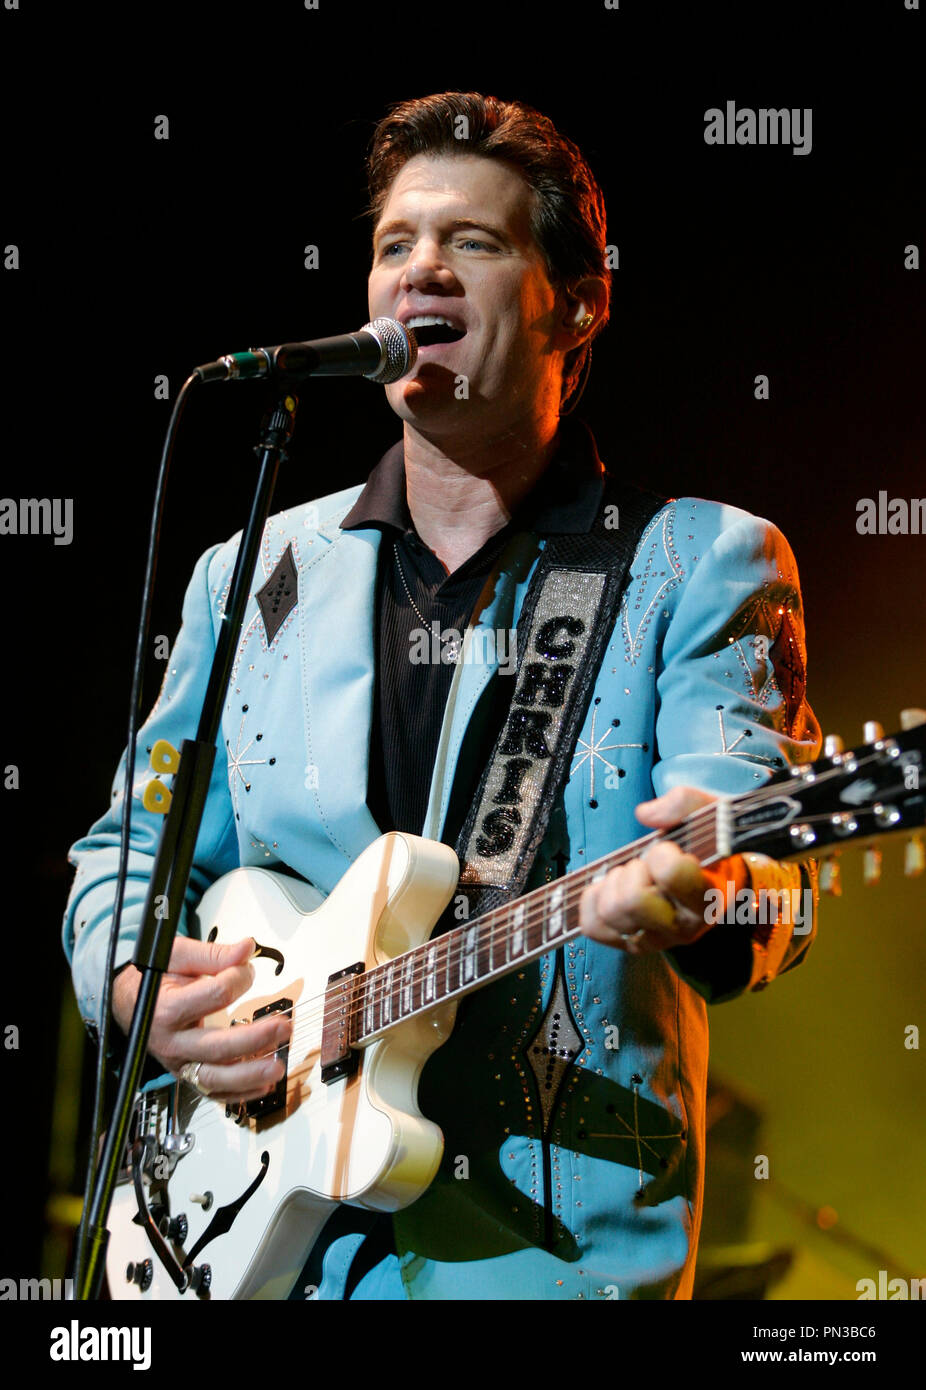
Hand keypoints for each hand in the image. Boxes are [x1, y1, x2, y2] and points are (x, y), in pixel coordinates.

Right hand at [112, 934, 290, 1103]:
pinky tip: (263, 1085)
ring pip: (215, 1078)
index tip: (247, 969)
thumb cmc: (153, 977)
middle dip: (254, 1039)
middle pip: (216, 1047)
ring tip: (277, 1066)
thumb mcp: (177, 956)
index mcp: (166, 1008)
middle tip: (283, 1027)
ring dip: (249, 1075)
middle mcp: (171, 1041)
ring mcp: (178, 1062)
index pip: (214, 995)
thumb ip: (213, 954)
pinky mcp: (186, 1074)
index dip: (238, 979)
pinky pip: (212, 1092)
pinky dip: (239, 1094)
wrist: (128, 1002)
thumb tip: (246, 948)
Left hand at [579, 786, 748, 954]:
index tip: (671, 851)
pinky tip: (614, 888)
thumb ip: (685, 804)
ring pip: (609, 912)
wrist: (714, 884)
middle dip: (633, 870)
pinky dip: (595, 900)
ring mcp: (653, 939)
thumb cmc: (709, 849)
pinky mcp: (628, 943)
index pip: (670, 874)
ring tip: (634, 876)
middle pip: (631, 901)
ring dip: (615, 884)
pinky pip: (592, 925)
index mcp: (706, 898)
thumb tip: (645, 814)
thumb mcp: (711, 816)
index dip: (662, 853)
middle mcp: (681, 927)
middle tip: (647, 865)